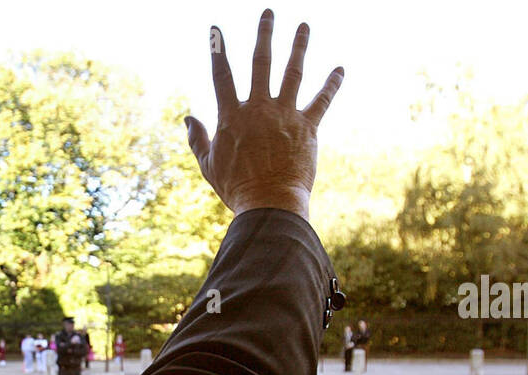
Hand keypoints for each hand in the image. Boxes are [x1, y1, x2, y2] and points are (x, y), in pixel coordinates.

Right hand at [185, 9, 343, 218]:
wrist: (269, 203)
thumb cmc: (236, 189)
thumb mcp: (209, 166)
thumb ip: (197, 139)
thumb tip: (187, 118)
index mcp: (231, 116)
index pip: (222, 75)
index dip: (218, 50)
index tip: (216, 29)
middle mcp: (258, 108)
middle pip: (262, 63)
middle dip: (265, 34)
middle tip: (269, 13)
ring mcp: (284, 115)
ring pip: (293, 72)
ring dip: (299, 46)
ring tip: (304, 26)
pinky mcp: (307, 127)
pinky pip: (322, 100)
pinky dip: (332, 84)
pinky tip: (340, 69)